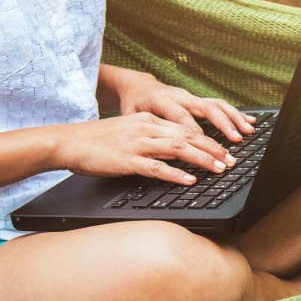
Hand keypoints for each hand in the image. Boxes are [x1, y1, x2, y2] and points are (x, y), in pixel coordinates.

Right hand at [54, 112, 237, 185]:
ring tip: (220, 169)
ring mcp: (138, 143)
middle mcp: (146, 128)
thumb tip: (172, 153)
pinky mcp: (128, 160)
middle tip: (232, 160)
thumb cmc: (96, 141)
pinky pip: (157, 167)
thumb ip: (150, 139)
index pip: (185, 128)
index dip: (208, 139)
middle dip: (214, 149)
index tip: (225, 150)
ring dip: (203, 159)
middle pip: (188, 136)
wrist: (68, 141)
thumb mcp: (128, 132)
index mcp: (148, 120)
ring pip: (179, 149)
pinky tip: (189, 180)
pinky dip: (176, 174)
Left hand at [108, 68, 254, 142]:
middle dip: (223, 125)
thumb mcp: (130, 117)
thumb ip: (141, 130)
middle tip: (235, 140)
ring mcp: (191, 97)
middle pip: (206, 109)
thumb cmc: (133, 104)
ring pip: (217, 105)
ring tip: (247, 132)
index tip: (205, 146)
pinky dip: (236, 114)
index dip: (194, 131)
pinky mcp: (198, 99)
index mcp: (162, 100)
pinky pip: (220, 105)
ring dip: (233, 119)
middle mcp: (180, 97)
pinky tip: (250, 122)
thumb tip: (149, 151)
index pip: (181, 117)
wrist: (138, 85)